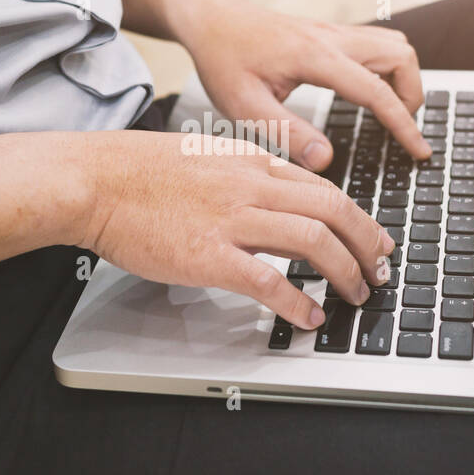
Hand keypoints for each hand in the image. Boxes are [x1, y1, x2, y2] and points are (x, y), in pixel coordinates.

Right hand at [77, 131, 395, 328]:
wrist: (94, 179)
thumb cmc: (137, 172)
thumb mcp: (205, 157)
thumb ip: (243, 176)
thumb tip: (273, 201)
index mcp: (252, 161)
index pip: (324, 188)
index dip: (359, 219)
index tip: (374, 240)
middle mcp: (250, 185)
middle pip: (333, 210)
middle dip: (367, 245)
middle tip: (379, 272)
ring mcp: (231, 219)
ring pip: (313, 240)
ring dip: (344, 272)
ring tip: (355, 295)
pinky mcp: (208, 254)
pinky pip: (268, 280)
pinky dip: (297, 302)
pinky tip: (309, 317)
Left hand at [175, 0, 431, 171]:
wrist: (210, 18)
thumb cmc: (222, 58)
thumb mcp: (244, 105)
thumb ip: (286, 133)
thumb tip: (324, 160)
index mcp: (315, 57)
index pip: (377, 91)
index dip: (403, 125)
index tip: (419, 151)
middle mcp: (332, 38)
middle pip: (401, 56)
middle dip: (412, 96)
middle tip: (402, 130)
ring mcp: (333, 31)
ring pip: (393, 45)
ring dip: (403, 78)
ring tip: (392, 114)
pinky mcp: (329, 32)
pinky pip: (376, 43)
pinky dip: (387, 68)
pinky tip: (371, 92)